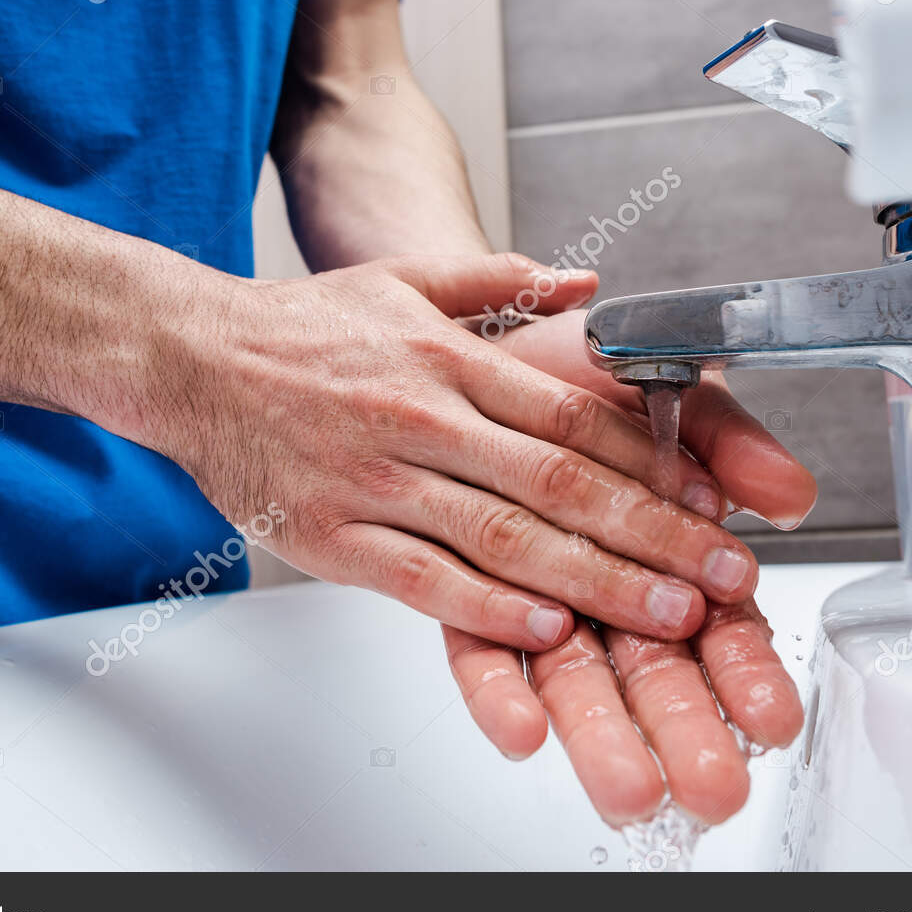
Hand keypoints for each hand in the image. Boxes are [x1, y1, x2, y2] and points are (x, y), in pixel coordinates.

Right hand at [149, 254, 764, 649]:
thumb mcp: (404, 278)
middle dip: (653, 538)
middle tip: (720, 580)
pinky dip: (488, 611)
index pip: (572, 418)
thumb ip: (502, 279)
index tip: (709, 500)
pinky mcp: (334, 538)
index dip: (652, 463)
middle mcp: (423, 419)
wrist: (190, 358)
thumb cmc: (302, 328)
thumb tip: (590, 284)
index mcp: (449, 360)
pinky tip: (548, 633)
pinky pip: (423, 582)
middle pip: (559, 485)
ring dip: (594, 584)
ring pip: (504, 540)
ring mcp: (378, 482)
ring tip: (666, 618)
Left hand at [441, 310, 816, 824]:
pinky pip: (479, 652)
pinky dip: (500, 692)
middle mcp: (606, 584)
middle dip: (685, 729)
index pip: (719, 624)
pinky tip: (520, 733)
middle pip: (652, 670)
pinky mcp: (464, 591)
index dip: (746, 669)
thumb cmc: (586, 369)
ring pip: (573, 676)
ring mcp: (538, 593)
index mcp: (671, 546)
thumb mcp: (678, 391)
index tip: (772, 715)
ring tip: (631, 790)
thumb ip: (732, 443)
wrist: (487, 338)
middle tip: (714, 786)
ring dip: (602, 733)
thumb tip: (791, 495)